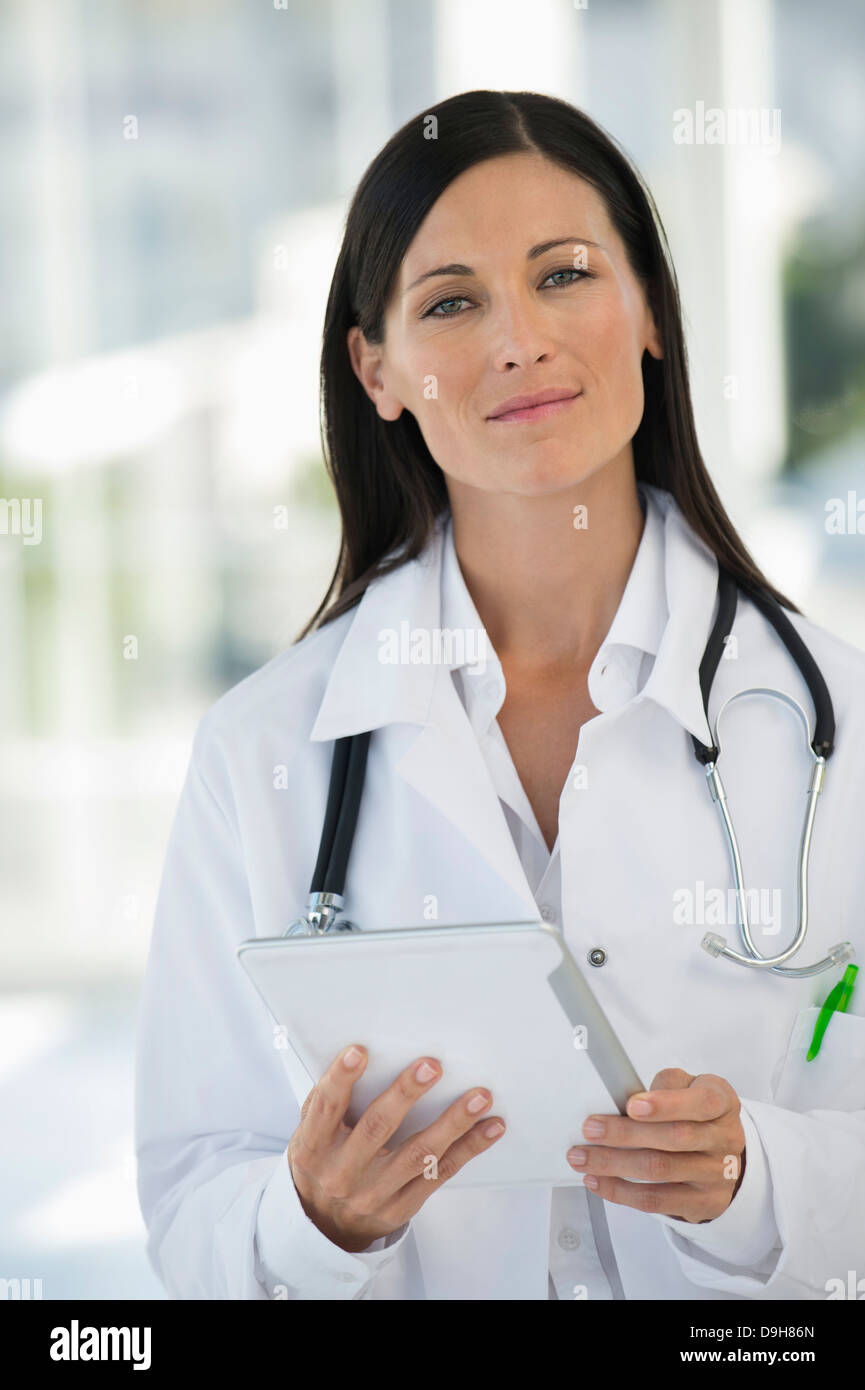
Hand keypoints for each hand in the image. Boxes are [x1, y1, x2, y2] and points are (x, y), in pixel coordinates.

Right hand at [287, 1045, 505, 1252]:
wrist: (324, 1226)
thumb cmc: (322, 1162)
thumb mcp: (310, 1134)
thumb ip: (328, 1102)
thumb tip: (362, 1056)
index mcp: (313, 1147)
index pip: (326, 1108)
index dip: (341, 1079)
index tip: (359, 1052)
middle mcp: (342, 1172)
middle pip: (377, 1128)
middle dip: (406, 1094)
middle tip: (431, 1066)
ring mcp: (373, 1194)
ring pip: (417, 1154)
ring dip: (453, 1123)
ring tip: (479, 1097)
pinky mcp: (402, 1207)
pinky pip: (440, 1173)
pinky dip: (468, 1148)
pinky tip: (490, 1127)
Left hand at [566, 1068, 745, 1223]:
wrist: (723, 1155)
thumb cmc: (695, 1113)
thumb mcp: (688, 1088)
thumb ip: (664, 1087)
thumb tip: (624, 1096)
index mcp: (722, 1102)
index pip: (702, 1102)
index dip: (666, 1104)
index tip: (632, 1105)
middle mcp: (725, 1139)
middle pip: (674, 1138)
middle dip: (626, 1134)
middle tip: (591, 1128)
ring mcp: (716, 1175)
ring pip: (660, 1170)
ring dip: (614, 1164)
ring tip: (582, 1157)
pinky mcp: (703, 1203)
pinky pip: (656, 1201)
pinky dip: (621, 1191)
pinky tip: (598, 1181)